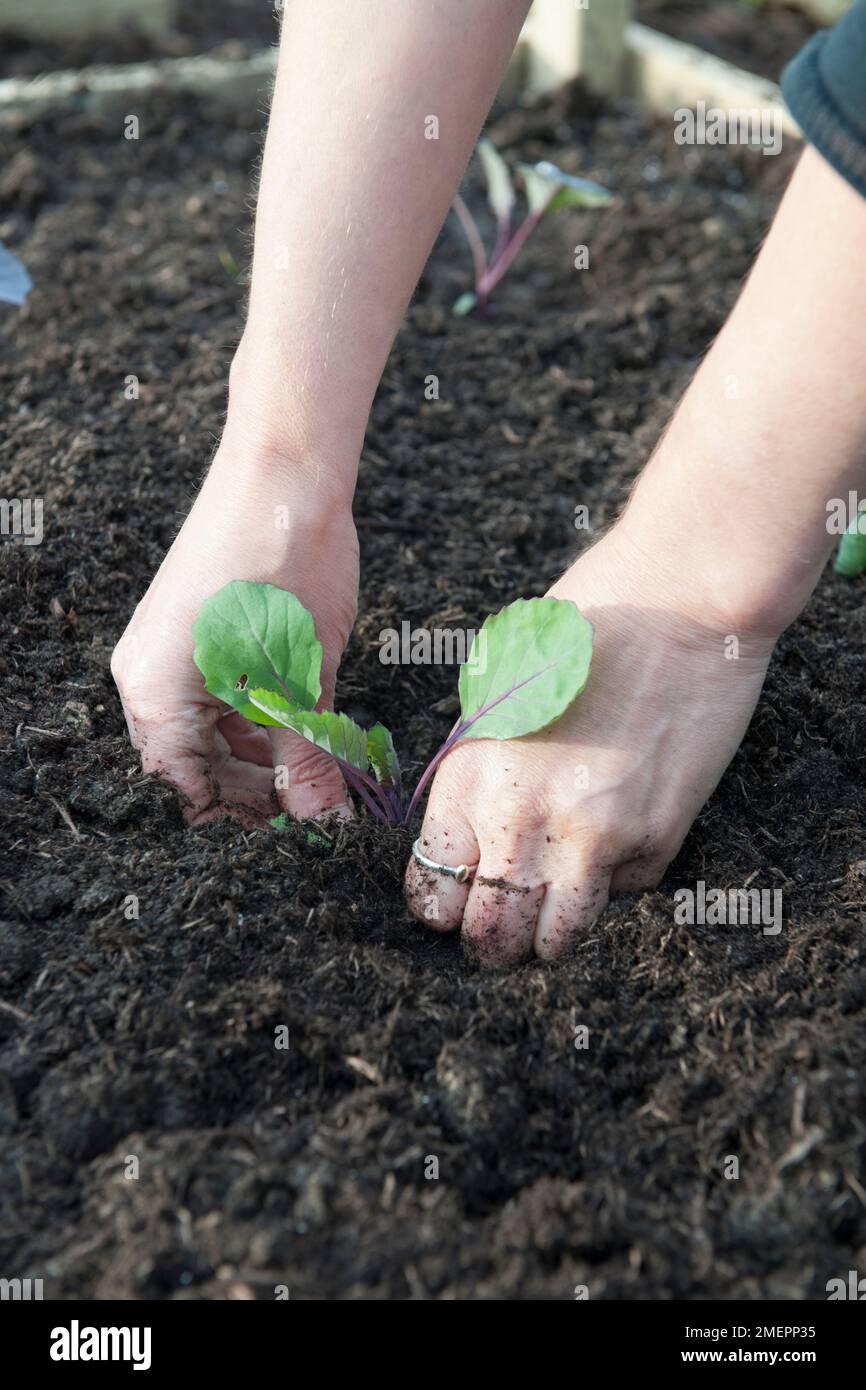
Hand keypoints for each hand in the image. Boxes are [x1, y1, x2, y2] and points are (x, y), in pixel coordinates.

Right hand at [112, 439, 358, 824]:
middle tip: (316, 807)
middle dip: (257, 791)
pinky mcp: (202, 632)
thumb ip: (306, 755)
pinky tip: (309, 727)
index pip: (183, 790)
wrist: (286, 468)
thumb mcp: (303, 675)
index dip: (240, 821)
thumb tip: (321, 822)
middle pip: (194, 765)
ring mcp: (172, 651)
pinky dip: (265, 717)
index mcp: (154, 693)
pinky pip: (224, 696)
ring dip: (267, 755)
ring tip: (322, 769)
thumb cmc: (285, 565)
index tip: (294, 835)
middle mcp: (148, 676)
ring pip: (214, 732)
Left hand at [404, 521, 777, 964]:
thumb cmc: (582, 626)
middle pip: (490, 930)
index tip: (454, 905)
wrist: (680, 602)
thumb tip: (474, 835)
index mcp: (470, 777)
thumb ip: (480, 769)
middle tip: (497, 936)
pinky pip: (625, 894)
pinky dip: (617, 885)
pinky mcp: (658, 839)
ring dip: (548, 938)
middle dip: (489, 941)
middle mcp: (523, 819)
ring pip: (557, 939)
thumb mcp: (500, 692)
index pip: (433, 889)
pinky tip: (617, 848)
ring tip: (548, 925)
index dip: (441, 906)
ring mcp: (595, 837)